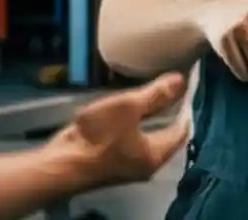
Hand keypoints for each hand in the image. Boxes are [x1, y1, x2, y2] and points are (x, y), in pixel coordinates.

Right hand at [49, 72, 191, 187]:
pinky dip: (132, 127)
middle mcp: (146, 165)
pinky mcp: (110, 164)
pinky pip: (129, 142)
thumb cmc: (98, 136)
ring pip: (145, 140)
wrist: (61, 164)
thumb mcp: (128, 107)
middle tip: (168, 88)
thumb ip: (156, 95)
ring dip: (148, 120)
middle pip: (165, 137)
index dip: (185, 108)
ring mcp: (127, 167)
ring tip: (148, 95)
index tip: (186, 87)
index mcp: (157, 155)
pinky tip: (124, 113)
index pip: (182, 131)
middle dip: (168, 114)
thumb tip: (182, 81)